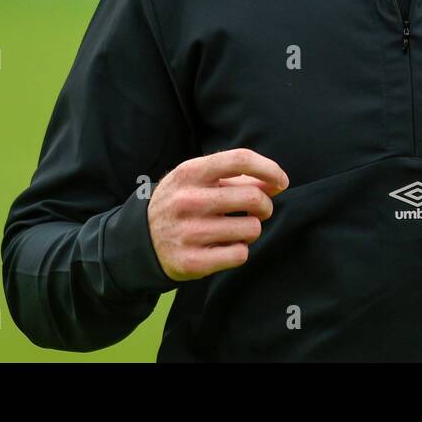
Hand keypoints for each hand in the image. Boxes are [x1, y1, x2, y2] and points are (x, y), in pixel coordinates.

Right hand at [147, 148, 289, 281]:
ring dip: (252, 230)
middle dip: (265, 206)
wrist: (139, 240)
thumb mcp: (199, 180)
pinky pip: (239, 254)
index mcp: (190, 173)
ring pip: (251, 229)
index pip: (240, 160)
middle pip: (252, 197)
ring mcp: (188, 232)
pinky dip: (239, 251)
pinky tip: (224, 246)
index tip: (281, 182)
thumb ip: (237, 178)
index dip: (269, 169)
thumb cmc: (182, 203)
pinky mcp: (191, 262)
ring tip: (236, 229)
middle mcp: (187, 201)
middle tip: (258, 211)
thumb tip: (277, 183)